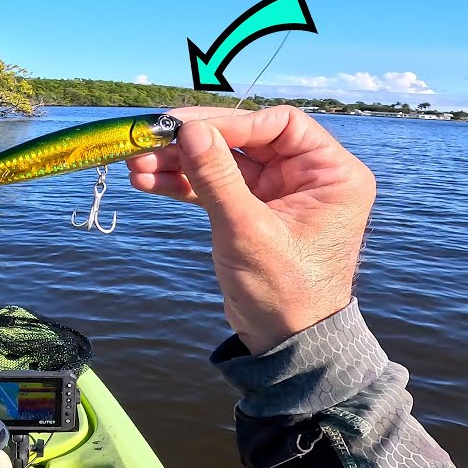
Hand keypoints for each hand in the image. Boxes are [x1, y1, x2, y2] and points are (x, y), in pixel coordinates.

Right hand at [127, 106, 375, 353]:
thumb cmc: (284, 292)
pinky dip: (183, 185)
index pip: (279, 124)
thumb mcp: (247, 230)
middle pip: (243, 141)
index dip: (230, 123)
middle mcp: (307, 176)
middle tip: (149, 138)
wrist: (284, 344)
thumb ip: (217, 178)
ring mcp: (277, 194)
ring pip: (222, 164)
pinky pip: (214, 188)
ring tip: (136, 163)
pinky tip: (149, 182)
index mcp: (330, 173)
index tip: (186, 127)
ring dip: (179, 163)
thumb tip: (189, 130)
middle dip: (194, 142)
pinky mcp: (251, 213)